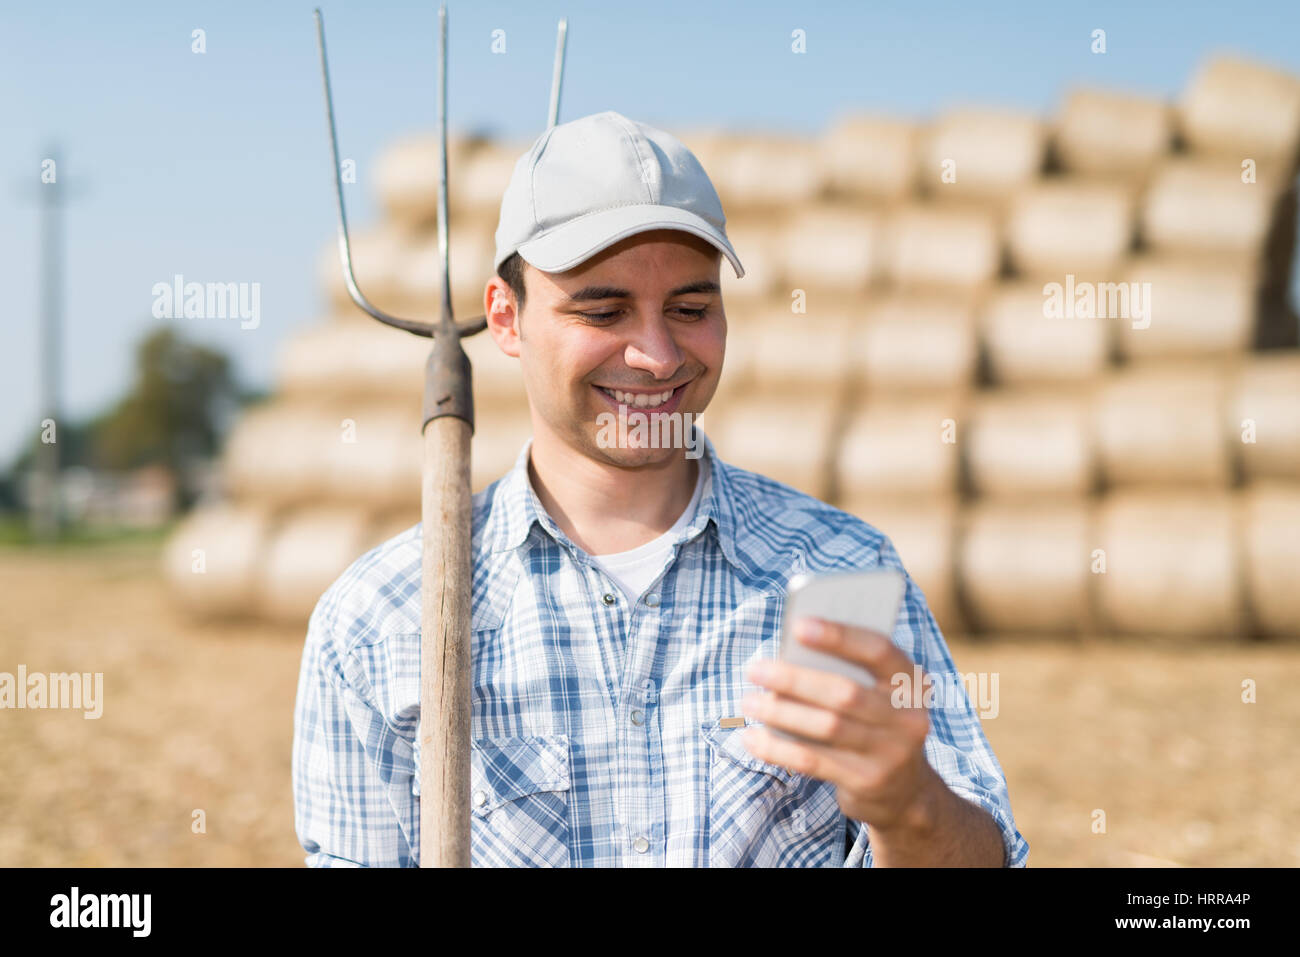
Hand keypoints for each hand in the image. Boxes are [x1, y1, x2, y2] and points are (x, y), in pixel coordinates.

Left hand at [740, 616, 936, 833]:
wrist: (904, 790)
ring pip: (827, 727)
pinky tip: (751, 738)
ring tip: (748, 701)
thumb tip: (788, 656)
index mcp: (911, 683)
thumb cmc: (873, 723)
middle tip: (755, 669)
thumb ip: (845, 673)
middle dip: (795, 678)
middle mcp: (909, 718)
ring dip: (781, 712)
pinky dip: (777, 749)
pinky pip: (813, 762)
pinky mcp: (866, 782)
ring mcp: (891, 754)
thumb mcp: (874, 695)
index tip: (797, 625)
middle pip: (845, 693)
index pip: (878, 650)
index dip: (838, 636)